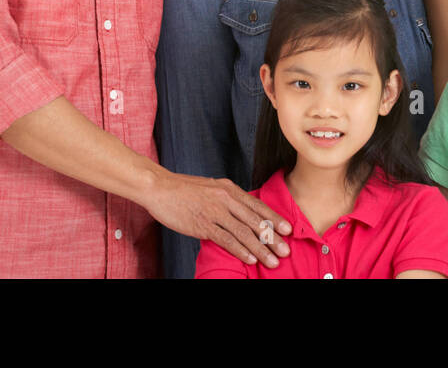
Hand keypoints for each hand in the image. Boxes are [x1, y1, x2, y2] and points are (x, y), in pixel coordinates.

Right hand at [149, 172, 291, 267]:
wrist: (159, 187)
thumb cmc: (183, 189)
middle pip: (255, 220)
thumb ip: (227, 198)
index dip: (273, 218)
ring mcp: (215, 211)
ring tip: (272, 261)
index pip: (257, 205)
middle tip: (286, 250)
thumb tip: (241, 210)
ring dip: (260, 248)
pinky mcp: (202, 224)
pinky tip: (250, 259)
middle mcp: (225, 198)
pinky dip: (240, 250)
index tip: (287, 229)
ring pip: (244, 232)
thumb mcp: (211, 187)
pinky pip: (226, 239)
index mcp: (229, 189)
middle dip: (272, 237)